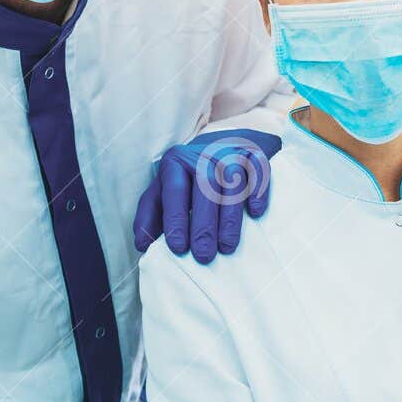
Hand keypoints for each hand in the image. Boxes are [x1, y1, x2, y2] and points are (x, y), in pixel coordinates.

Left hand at [132, 129, 280, 263]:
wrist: (220, 146)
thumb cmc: (187, 179)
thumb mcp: (162, 192)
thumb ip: (150, 215)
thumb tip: (142, 244)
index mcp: (176, 162)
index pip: (175, 190)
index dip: (176, 219)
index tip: (178, 247)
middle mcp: (203, 154)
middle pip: (205, 187)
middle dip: (204, 225)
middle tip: (203, 255)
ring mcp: (231, 152)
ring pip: (233, 182)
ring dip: (230, 217)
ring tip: (227, 247)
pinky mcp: (254, 154)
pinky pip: (259, 171)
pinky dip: (258, 191)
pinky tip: (255, 213)